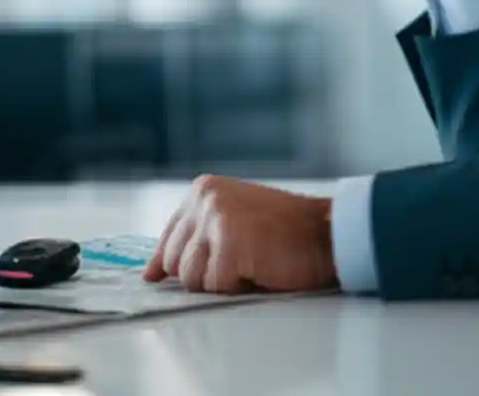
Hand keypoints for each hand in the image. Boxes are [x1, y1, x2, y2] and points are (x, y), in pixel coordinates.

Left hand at [143, 175, 337, 293]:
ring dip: (222, 281)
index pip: (167, 239)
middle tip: (238, 263)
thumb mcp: (231, 223)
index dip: (168, 263)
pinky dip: (239, 286)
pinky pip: (217, 286)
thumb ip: (193, 240)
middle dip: (203, 274)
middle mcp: (205, 199)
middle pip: (175, 262)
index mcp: (203, 190)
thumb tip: (151, 273)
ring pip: (191, 278)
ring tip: (251, 262)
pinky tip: (260, 268)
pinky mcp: (230, 244)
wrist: (327, 233)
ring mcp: (216, 219)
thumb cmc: (285, 232)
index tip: (161, 277)